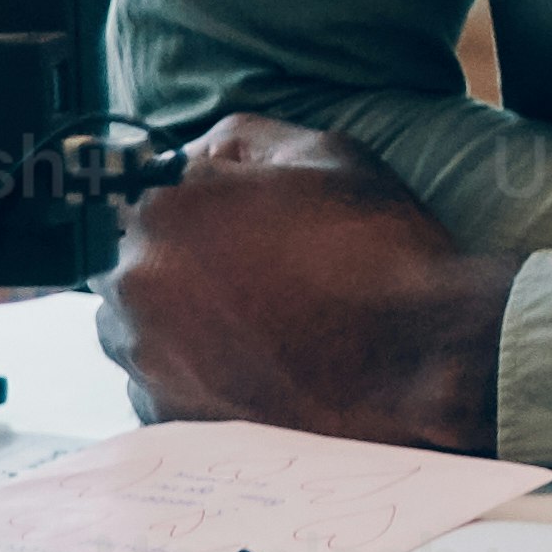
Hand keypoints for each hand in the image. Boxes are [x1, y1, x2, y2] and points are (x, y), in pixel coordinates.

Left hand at [96, 115, 512, 454]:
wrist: (420, 363)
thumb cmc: (382, 254)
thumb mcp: (327, 155)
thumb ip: (241, 138)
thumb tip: (198, 154)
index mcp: (166, 207)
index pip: (139, 187)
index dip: (188, 198)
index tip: (226, 215)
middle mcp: (135, 280)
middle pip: (131, 254)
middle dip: (177, 256)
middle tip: (251, 271)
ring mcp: (143, 354)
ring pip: (135, 318)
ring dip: (174, 313)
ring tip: (252, 321)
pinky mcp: (161, 413)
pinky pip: (153, 376)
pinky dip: (189, 368)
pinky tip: (251, 362)